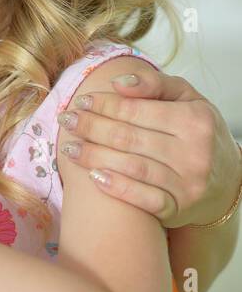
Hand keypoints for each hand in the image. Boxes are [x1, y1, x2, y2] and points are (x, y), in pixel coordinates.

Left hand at [58, 67, 241, 226]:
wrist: (229, 181)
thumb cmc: (200, 134)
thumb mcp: (188, 100)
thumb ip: (155, 86)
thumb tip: (118, 83)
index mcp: (194, 120)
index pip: (136, 110)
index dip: (103, 105)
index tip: (80, 101)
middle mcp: (194, 152)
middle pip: (128, 137)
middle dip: (90, 127)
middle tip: (65, 120)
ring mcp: (188, 183)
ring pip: (130, 166)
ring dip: (93, 156)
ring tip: (68, 147)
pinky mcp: (179, 208)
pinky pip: (143, 199)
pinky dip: (116, 187)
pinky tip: (93, 177)